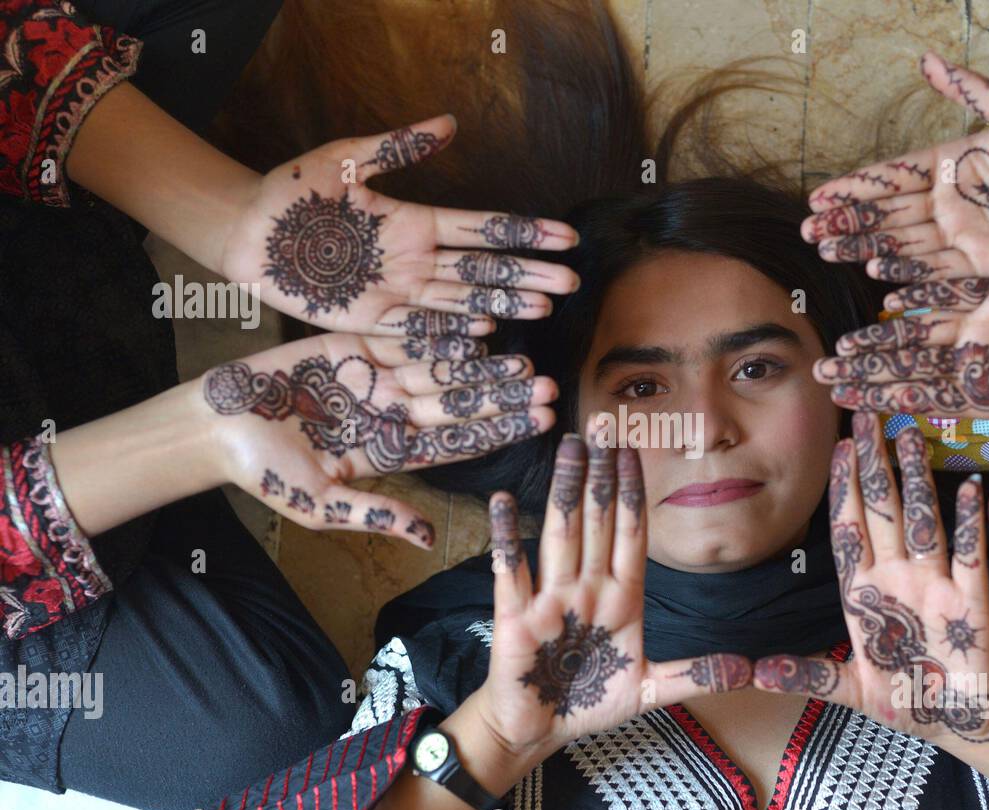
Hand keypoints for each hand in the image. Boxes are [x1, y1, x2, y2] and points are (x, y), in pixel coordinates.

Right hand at [199, 330, 555, 546]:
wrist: (214, 422)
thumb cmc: (263, 471)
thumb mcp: (320, 504)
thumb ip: (377, 513)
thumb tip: (430, 541)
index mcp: (390, 452)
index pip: (457, 443)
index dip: (498, 432)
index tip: (539, 422)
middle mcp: (392, 415)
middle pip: (458, 404)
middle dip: (503, 396)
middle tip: (550, 386)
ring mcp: (375, 380)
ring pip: (439, 369)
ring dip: (481, 364)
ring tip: (525, 357)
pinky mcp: (353, 347)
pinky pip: (402, 337)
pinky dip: (437, 331)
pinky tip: (477, 326)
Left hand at [220, 114, 580, 333]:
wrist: (245, 231)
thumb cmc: (291, 192)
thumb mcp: (346, 160)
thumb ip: (399, 147)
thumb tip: (450, 124)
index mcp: (414, 222)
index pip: (482, 228)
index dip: (524, 233)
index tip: (565, 236)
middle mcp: (414, 260)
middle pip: (483, 270)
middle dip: (528, 275)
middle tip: (571, 282)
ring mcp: (397, 292)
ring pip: (462, 301)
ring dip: (504, 305)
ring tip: (544, 306)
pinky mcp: (372, 319)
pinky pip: (420, 329)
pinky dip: (452, 333)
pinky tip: (488, 334)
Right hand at [477, 426, 751, 754]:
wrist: (535, 730)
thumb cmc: (588, 704)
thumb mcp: (648, 691)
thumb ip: (694, 676)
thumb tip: (749, 671)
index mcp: (621, 600)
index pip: (631, 535)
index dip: (635, 494)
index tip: (634, 452)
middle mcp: (587, 589)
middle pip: (597, 522)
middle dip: (602, 476)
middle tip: (603, 426)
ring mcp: (551, 599)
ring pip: (561, 535)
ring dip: (565, 491)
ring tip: (569, 448)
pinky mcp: (516, 618)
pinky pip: (512, 571)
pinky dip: (506, 537)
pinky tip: (503, 502)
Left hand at [752, 413, 988, 748]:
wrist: (956, 722)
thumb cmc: (902, 701)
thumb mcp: (847, 689)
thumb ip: (806, 675)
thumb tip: (754, 673)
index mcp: (863, 593)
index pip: (848, 530)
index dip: (842, 490)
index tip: (837, 449)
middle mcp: (896, 578)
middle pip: (882, 512)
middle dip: (874, 466)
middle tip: (869, 418)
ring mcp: (933, 585)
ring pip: (921, 521)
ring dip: (916, 480)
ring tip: (910, 435)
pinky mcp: (970, 601)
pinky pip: (969, 555)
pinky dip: (969, 524)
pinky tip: (970, 488)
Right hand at [802, 53, 988, 280]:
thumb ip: (971, 91)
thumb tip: (927, 61)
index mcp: (953, 161)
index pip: (892, 176)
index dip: (856, 186)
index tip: (820, 193)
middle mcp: (951, 199)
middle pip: (888, 212)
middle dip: (848, 220)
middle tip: (810, 229)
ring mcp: (964, 233)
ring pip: (903, 241)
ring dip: (865, 246)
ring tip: (828, 249)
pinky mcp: (983, 262)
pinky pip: (936, 268)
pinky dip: (906, 271)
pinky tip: (875, 271)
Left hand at [813, 274, 988, 527]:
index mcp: (984, 395)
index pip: (922, 398)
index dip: (883, 399)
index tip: (843, 403)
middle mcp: (978, 361)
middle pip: (913, 364)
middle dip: (868, 367)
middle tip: (822, 369)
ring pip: (927, 328)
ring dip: (887, 332)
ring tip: (847, 337)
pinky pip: (964, 293)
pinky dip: (931, 293)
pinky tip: (892, 296)